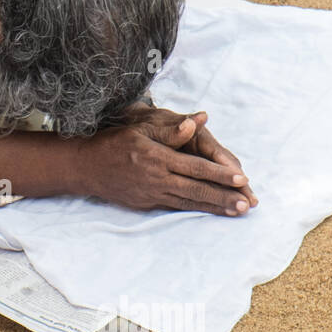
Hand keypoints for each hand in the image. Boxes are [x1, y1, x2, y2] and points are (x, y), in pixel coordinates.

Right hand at [69, 115, 253, 216]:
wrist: (85, 167)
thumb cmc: (113, 142)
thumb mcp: (140, 127)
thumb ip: (171, 128)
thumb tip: (199, 120)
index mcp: (157, 157)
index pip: (195, 167)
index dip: (219, 174)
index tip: (241, 179)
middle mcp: (156, 178)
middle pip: (196, 189)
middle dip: (224, 197)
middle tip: (247, 204)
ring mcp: (151, 194)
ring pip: (189, 202)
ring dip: (214, 207)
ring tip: (236, 211)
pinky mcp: (146, 203)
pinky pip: (176, 207)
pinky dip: (196, 209)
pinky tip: (210, 211)